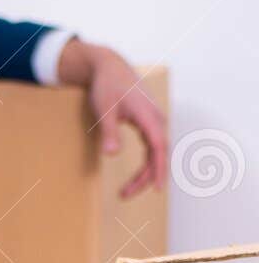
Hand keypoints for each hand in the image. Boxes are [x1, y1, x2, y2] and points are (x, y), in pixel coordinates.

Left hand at [55, 38, 167, 198]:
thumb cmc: (107, 87)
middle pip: (158, 154)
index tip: (156, 189)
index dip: (157, 169)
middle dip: (146, 177)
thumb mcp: (104, 110)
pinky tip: (138, 175)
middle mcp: (157, 119)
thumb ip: (109, 131)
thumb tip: (112, 155)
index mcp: (149, 116)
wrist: (110, 67)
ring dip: (145, 172)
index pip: (158, 148)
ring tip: (126, 191)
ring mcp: (154, 121)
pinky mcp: (148, 122)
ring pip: (156, 152)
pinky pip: (152, 147)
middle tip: (125, 195)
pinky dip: (147, 162)